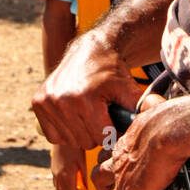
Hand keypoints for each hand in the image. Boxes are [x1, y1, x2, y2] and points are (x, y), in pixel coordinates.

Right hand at [33, 28, 141, 147]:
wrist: (90, 49)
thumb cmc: (111, 71)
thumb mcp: (129, 88)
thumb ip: (140, 107)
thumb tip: (152, 120)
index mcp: (84, 98)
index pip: (100, 137)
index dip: (110, 131)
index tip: (113, 119)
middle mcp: (61, 101)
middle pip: (84, 141)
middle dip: (96, 132)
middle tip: (101, 115)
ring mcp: (47, 102)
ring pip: (69, 140)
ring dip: (80, 132)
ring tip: (88, 114)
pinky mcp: (37, 103)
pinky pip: (53, 135)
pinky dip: (64, 131)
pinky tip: (74, 115)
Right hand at [50, 144, 88, 189]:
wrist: (61, 132)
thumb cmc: (74, 145)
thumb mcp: (83, 159)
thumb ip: (86, 175)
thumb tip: (91, 188)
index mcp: (66, 175)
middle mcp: (58, 175)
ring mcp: (54, 172)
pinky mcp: (54, 167)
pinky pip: (58, 184)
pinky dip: (66, 189)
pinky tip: (74, 185)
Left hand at [90, 103, 184, 189]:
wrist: (170, 130)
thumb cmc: (168, 119)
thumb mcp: (154, 110)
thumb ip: (150, 108)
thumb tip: (155, 101)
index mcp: (124, 143)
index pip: (110, 157)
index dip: (116, 166)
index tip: (133, 172)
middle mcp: (118, 162)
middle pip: (101, 179)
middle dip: (111, 189)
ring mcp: (122, 180)